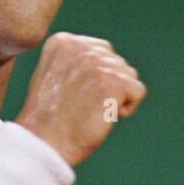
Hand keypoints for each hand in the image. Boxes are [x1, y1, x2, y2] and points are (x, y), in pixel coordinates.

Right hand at [16, 32, 145, 166]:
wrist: (46, 144)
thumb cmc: (50, 119)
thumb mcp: (57, 76)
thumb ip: (78, 61)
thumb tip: (108, 57)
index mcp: (63, 41)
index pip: (103, 51)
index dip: (96, 79)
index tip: (73, 96)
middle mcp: (80, 46)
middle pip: (118, 62)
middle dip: (108, 88)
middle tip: (81, 107)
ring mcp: (96, 62)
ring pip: (129, 76)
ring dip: (117, 98)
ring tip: (90, 111)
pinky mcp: (112, 81)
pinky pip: (138, 91)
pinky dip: (126, 109)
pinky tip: (102, 116)